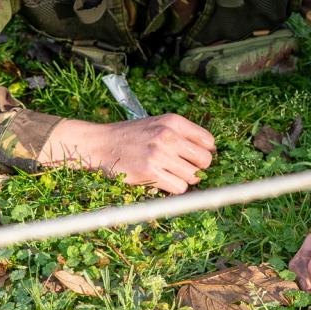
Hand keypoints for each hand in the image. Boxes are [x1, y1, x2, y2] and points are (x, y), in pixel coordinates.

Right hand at [40, 114, 214, 194]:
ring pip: (193, 176)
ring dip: (184, 179)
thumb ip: (182, 134)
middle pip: (205, 160)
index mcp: (173, 121)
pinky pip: (179, 188)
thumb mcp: (157, 124)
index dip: (205, 152)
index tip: (195, 158)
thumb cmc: (131, 136)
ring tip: (169, 173)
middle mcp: (168, 135)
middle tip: (184, 168)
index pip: (208, 141)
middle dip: (198, 168)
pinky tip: (162, 180)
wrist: (100, 143)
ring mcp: (159, 154)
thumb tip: (210, 152)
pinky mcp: (150, 172)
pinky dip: (174, 188)